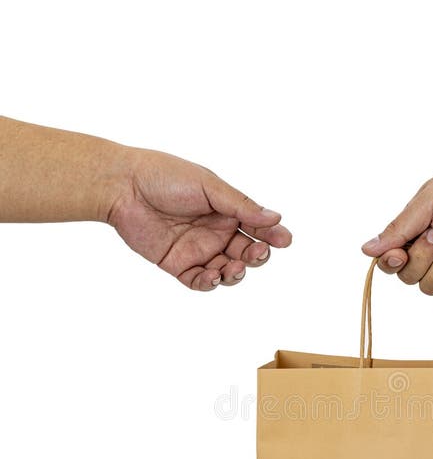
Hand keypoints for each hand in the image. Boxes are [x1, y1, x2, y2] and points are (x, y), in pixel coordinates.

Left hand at [107, 147, 291, 290]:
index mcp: (226, 209)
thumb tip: (275, 217)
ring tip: (233, 269)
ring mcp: (198, 249)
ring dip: (236, 274)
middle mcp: (215, 231)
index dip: (272, 235)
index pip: (257, 226)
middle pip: (246, 252)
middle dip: (256, 257)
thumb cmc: (164, 176)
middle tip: (257, 254)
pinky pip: (199, 281)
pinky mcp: (178, 264)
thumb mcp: (209, 186)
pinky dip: (209, 283)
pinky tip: (213, 276)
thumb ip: (240, 205)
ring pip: (226, 271)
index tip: (284, 240)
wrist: (122, 186)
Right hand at [361, 157, 432, 299]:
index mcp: (414, 230)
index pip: (389, 260)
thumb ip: (398, 228)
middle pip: (407, 276)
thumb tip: (366, 249)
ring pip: (428, 288)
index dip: (390, 263)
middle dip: (423, 257)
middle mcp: (428, 250)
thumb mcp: (429, 202)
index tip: (399, 254)